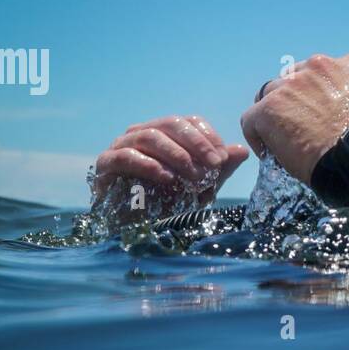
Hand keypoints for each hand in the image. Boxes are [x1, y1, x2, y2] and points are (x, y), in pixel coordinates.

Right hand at [92, 114, 247, 205]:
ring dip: (176, 154)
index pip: (187, 121)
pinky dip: (148, 164)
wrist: (135, 228)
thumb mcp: (200, 187)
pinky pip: (126, 156)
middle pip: (170, 123)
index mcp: (164, 134)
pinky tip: (167, 178)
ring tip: (193, 175)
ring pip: (150, 136)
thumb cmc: (168, 203)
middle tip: (214, 164)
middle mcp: (142, 133)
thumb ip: (218, 169)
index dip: (207, 136)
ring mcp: (121, 145)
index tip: (222, 158)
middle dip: (196, 143)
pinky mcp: (106, 163)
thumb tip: (242, 151)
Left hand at [240, 52, 348, 183]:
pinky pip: (252, 118)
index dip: (318, 94)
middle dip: (295, 100)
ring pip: (271, 95)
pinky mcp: (270, 107)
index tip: (319, 112)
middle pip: (295, 79)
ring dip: (276, 114)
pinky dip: (257, 135)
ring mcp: (292, 84)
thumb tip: (345, 115)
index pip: (324, 72)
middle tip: (299, 126)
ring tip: (282, 140)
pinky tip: (269, 152)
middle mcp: (321, 66)